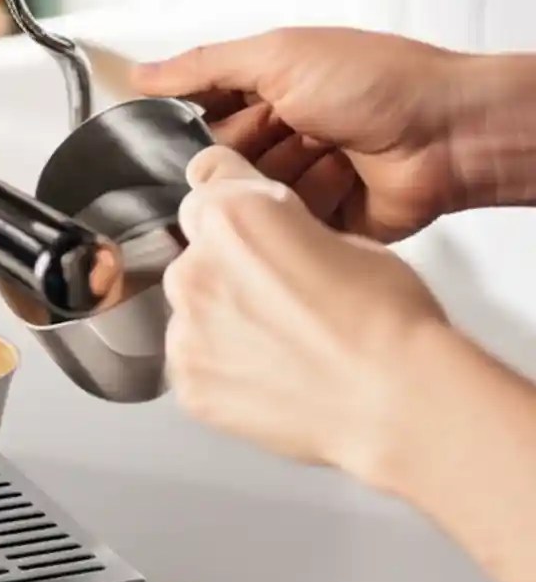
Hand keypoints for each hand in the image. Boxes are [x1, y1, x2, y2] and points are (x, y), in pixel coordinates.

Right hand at [134, 27, 467, 241]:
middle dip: (238, 155)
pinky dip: (303, 210)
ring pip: (248, 199)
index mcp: (268, 91)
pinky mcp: (320, 223)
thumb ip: (206, 67)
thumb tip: (142, 75)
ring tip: (321, 154)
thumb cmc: (380, 82)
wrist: (449, 136)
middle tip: (269, 139)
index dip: (192, 126)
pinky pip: (282, 230)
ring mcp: (302, 181)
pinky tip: (337, 184)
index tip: (190, 131)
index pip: (200, 115)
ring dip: (278, 180)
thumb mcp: (279, 54)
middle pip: (220, 162)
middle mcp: (282, 136)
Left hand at [163, 146, 448, 477]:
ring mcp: (184, 328)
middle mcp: (193, 266)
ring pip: (191, 307)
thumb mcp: (342, 236)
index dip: (236, 199)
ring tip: (278, 341)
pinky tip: (268, 374)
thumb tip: (271, 238)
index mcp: (232, 216)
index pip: (208, 181)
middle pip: (195, 250)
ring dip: (220, 315)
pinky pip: (194, 359)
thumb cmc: (387, 319)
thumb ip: (282, 227)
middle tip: (278, 294)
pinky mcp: (187, 379)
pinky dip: (220, 363)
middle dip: (227, 263)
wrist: (396, 400)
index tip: (249, 219)